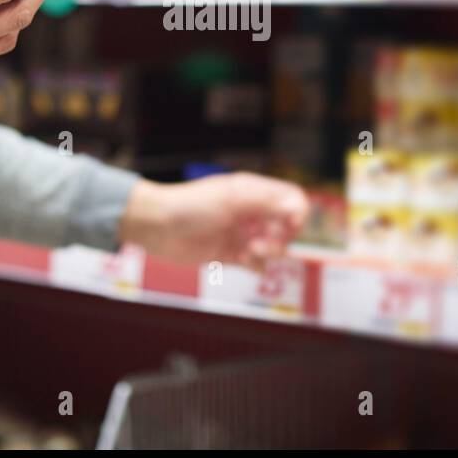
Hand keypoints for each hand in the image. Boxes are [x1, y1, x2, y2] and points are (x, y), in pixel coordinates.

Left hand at [120, 172, 309, 272]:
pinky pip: (258, 264)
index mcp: (254, 191)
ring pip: (275, 247)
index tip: (290, 228)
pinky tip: (243, 261)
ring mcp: (242, 233)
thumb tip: (299, 207)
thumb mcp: (233, 199)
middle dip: (282, 238)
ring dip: (269, 253)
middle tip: (263, 243)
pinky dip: (257, 266)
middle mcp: (252, 212)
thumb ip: (268, 202)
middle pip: (287, 227)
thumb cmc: (192, 205)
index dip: (298, 214)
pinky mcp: (232, 254)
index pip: (292, 199)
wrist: (158, 226)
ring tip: (248, 252)